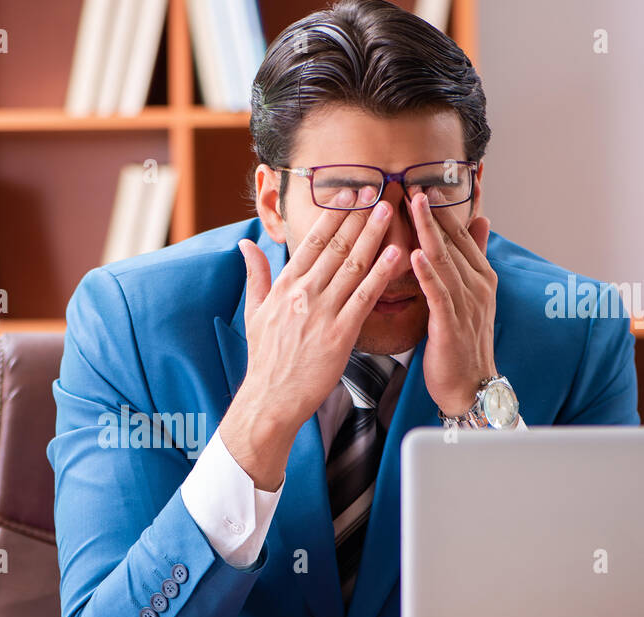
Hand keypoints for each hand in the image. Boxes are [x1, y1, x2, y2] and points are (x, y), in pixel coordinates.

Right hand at [222, 189, 398, 489]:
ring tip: (390, 210)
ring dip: (372, 235)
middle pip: (335, 247)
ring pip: (352, 265)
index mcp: (284, 287)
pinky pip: (365, 298)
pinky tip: (398, 255)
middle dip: (358, 216)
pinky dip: (382, 274)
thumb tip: (245, 245)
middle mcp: (303, 294)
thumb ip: (255, 275)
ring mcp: (322, 313)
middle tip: (378, 190)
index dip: (332, 215)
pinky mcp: (340, 334)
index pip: (311, 242)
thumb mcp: (253, 312)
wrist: (270, 399)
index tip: (349, 194)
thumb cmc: (265, 360)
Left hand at [407, 191, 498, 416]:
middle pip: (452, 241)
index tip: (425, 183)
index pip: (460, 235)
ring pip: (444, 260)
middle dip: (433, 211)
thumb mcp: (470, 296)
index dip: (442, 209)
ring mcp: (466, 304)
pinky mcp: (451, 323)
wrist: (470, 387)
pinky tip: (414, 254)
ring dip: (428, 231)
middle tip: (415, 183)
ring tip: (413, 205)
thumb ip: (472, 258)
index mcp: (480, 277)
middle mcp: (477, 286)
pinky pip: (438, 293)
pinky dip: (427, 272)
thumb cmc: (462, 343)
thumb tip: (482, 220)